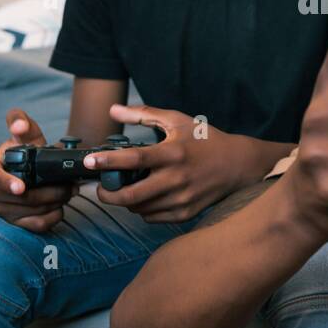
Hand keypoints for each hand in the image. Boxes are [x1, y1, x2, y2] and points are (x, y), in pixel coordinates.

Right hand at [0, 108, 75, 233]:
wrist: (35, 170)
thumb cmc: (28, 151)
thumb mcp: (27, 134)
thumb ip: (21, 121)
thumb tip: (19, 126)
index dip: (6, 183)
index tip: (22, 187)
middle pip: (20, 198)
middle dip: (48, 193)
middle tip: (69, 187)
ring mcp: (1, 209)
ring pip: (31, 211)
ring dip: (54, 203)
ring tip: (68, 193)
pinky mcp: (14, 223)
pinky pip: (35, 225)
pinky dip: (52, 218)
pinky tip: (60, 208)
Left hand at [83, 105, 261, 222]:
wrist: (238, 164)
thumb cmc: (206, 139)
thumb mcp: (177, 120)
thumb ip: (144, 114)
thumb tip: (113, 110)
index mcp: (172, 153)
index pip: (133, 159)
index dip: (107, 161)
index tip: (89, 162)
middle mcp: (176, 178)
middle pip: (131, 196)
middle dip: (108, 195)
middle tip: (101, 189)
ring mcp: (182, 199)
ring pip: (140, 209)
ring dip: (126, 202)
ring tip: (126, 190)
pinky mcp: (186, 213)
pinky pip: (153, 218)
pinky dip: (143, 210)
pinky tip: (146, 198)